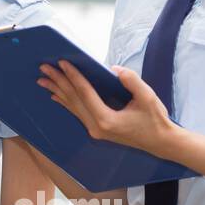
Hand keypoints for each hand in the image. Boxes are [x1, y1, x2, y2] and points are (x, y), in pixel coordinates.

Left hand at [36, 60, 177, 155]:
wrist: (161, 142)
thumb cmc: (156, 120)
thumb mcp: (148, 97)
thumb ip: (132, 81)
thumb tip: (114, 69)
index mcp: (106, 119)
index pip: (85, 93)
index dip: (73, 76)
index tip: (62, 62)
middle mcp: (96, 126)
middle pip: (73, 99)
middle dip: (58, 81)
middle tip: (44, 67)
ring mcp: (95, 130)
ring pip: (72, 106)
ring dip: (57, 91)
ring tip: (42, 79)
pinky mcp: (97, 129)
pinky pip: (77, 112)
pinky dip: (65, 102)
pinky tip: (55, 95)